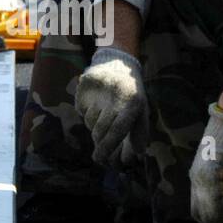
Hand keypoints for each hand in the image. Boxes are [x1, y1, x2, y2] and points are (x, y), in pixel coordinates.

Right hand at [76, 47, 145, 164]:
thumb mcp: (141, 111)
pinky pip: (80, 109)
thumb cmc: (131, 95)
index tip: (98, 159)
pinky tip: (95, 102)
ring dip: (94, 124)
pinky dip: (86, 111)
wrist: (118, 63)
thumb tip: (137, 156)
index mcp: (133, 103)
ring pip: (89, 120)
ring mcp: (99, 88)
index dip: (107, 147)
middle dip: (99, 140)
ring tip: (103, 113)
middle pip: (100, 129)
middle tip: (101, 143)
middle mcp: (116, 94)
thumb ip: (139, 134)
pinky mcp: (86, 83)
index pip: (117, 131)